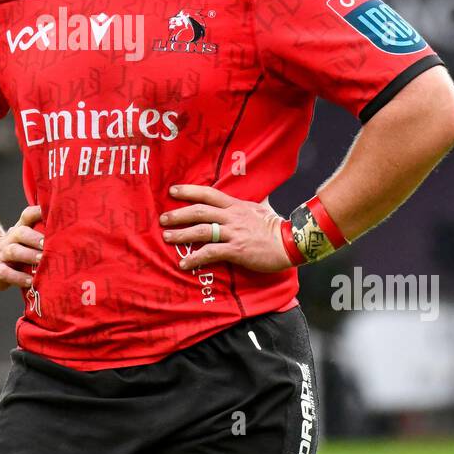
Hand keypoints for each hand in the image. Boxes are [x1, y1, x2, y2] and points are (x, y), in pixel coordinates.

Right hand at [0, 205, 44, 290]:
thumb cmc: (17, 251)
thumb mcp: (26, 241)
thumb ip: (43, 235)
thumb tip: (72, 233)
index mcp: (20, 229)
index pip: (27, 215)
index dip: (38, 212)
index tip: (51, 211)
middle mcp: (10, 239)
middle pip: (21, 233)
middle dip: (36, 238)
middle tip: (49, 243)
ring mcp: (2, 254)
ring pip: (14, 251)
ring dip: (29, 256)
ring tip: (43, 260)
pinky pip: (6, 273)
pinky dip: (19, 278)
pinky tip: (31, 282)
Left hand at [160, 185, 291, 272]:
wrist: (290, 243)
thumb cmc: (277, 227)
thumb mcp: (265, 207)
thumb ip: (258, 200)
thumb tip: (262, 191)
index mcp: (236, 205)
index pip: (209, 193)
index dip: (189, 191)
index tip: (172, 191)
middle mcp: (232, 217)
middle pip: (200, 211)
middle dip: (178, 214)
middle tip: (162, 219)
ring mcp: (233, 233)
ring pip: (201, 230)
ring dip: (181, 234)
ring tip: (167, 237)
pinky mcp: (236, 250)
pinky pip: (211, 253)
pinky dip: (195, 258)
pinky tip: (184, 263)